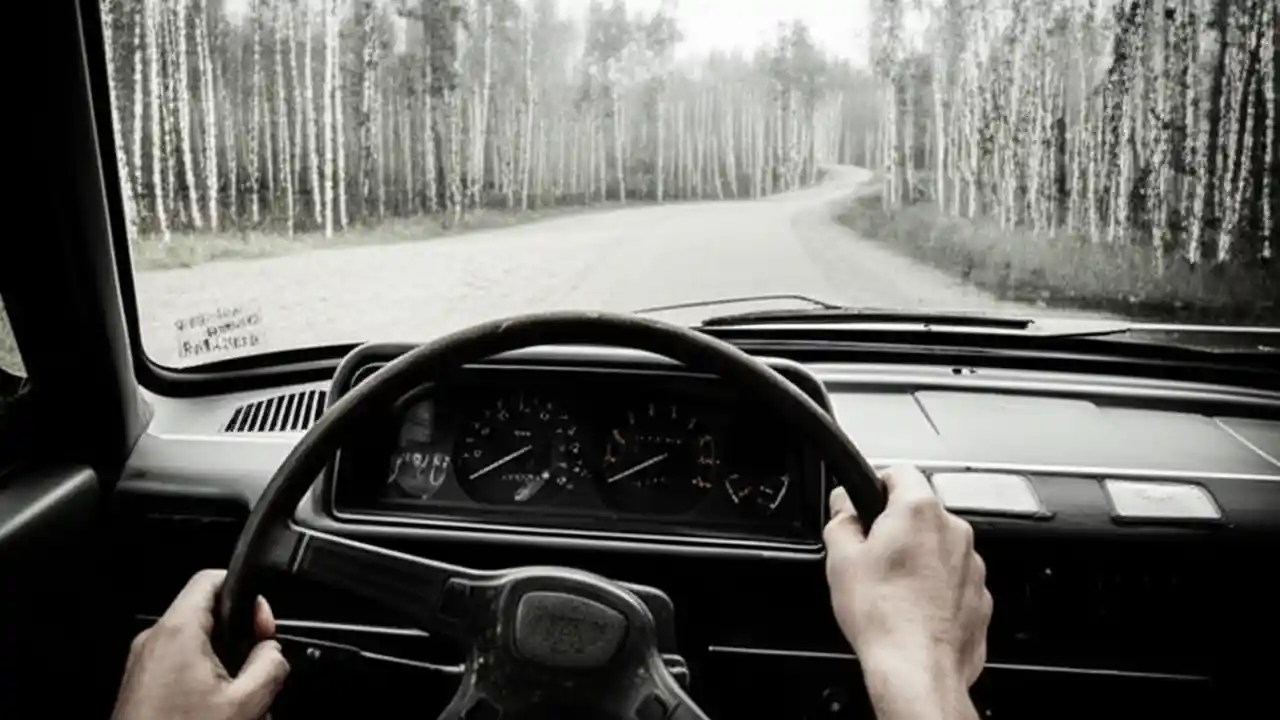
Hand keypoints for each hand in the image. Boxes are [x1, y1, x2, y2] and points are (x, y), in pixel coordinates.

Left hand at [112, 569, 289, 719]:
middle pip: (209, 615)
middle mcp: (155, 641)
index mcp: (178, 631)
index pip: (213, 579)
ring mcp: (145, 664)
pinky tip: (220, 713)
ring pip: (198, 646)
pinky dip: (206, 682)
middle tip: (258, 668)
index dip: (248, 594)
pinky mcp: (143, 686)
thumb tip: (273, 653)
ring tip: (241, 702)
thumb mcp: (246, 703)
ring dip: (227, 667)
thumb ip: (270, 665)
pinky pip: (182, 668)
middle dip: (241, 641)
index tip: (263, 627)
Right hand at [824, 466, 990, 719]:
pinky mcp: (981, 594)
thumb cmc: (883, 615)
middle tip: (870, 553)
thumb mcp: (840, 558)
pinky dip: (936, 586)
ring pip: (940, 545)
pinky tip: (913, 607)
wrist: (917, 668)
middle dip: (897, 525)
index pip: (900, 472)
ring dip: (919, 556)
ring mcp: (972, 563)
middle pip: (921, 510)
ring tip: (891, 587)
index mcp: (918, 511)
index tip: (864, 504)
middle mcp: (953, 530)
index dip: (876, 484)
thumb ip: (841, 520)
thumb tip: (844, 506)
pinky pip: (954, 578)